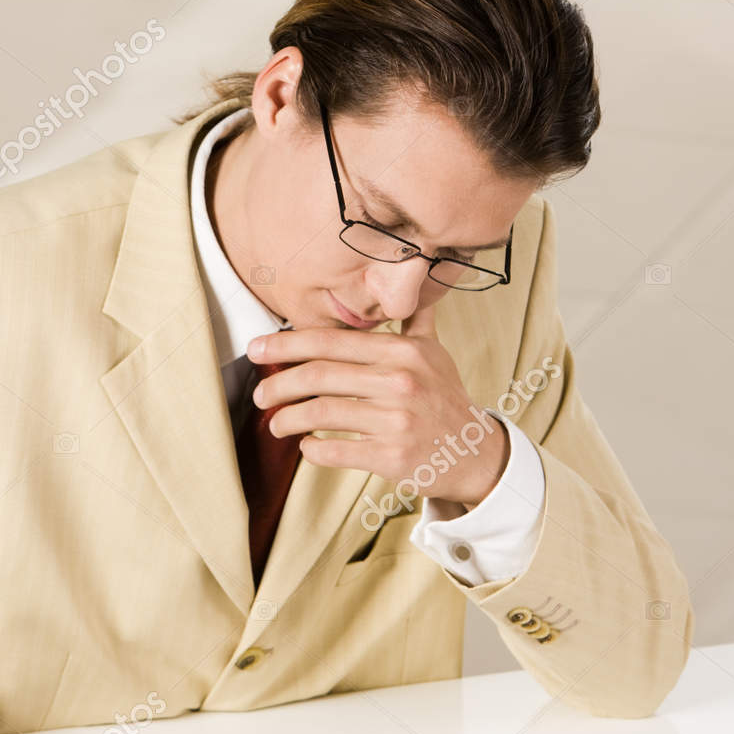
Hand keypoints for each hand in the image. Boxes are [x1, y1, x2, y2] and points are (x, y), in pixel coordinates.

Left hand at [249, 299, 510, 506]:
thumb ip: (413, 320)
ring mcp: (397, 420)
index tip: (257, 350)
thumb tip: (409, 276)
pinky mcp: (393, 456)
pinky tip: (306, 446)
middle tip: (259, 395)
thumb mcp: (435, 354)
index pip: (331, 341)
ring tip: (276, 424)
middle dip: (278, 385)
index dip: (286, 344)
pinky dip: (312, 449)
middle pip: (318, 376)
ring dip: (288, 420)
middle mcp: (400, 381)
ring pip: (321, 414)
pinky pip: (336, 450)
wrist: (476, 453)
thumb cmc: (446, 400)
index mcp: (403, 351)